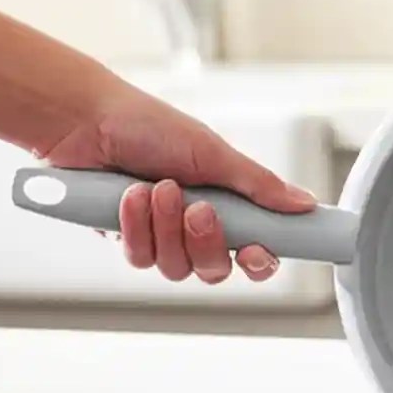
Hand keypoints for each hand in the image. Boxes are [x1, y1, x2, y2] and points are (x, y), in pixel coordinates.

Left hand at [40, 87, 315, 283]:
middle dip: (206, 243)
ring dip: (167, 229)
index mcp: (226, 206)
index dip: (258, 262)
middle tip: (198, 210)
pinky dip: (136, 227)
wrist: (86, 121)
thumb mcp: (213, 153)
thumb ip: (259, 185)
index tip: (254, 251)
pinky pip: (141, 258)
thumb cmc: (149, 126)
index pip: (254, 252)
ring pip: (177, 268)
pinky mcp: (126, 241)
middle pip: (216, 271)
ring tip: (156, 189)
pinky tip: (131, 196)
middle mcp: (195, 228)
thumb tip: (305, 204)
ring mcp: (160, 238)